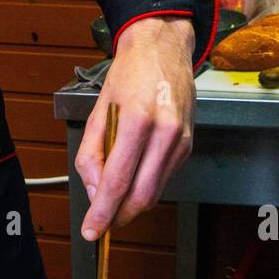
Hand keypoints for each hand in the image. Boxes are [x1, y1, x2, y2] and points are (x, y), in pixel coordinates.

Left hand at [76, 16, 194, 240]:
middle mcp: (165, 132)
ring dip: (130, 204)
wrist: (163, 48)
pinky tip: (132, 176)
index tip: (91, 230)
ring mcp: (180, 140)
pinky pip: (163, 179)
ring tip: (112, 199)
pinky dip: (144, 187)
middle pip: (141, 196)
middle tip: (101, 222)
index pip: (118, 181)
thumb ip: (90, 155)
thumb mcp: (97, 112)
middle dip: (118, 216)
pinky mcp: (188, 145)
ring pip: (154, 192)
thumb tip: (95, 192)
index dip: (103, 212)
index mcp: (138, 121)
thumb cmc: (128, 76)